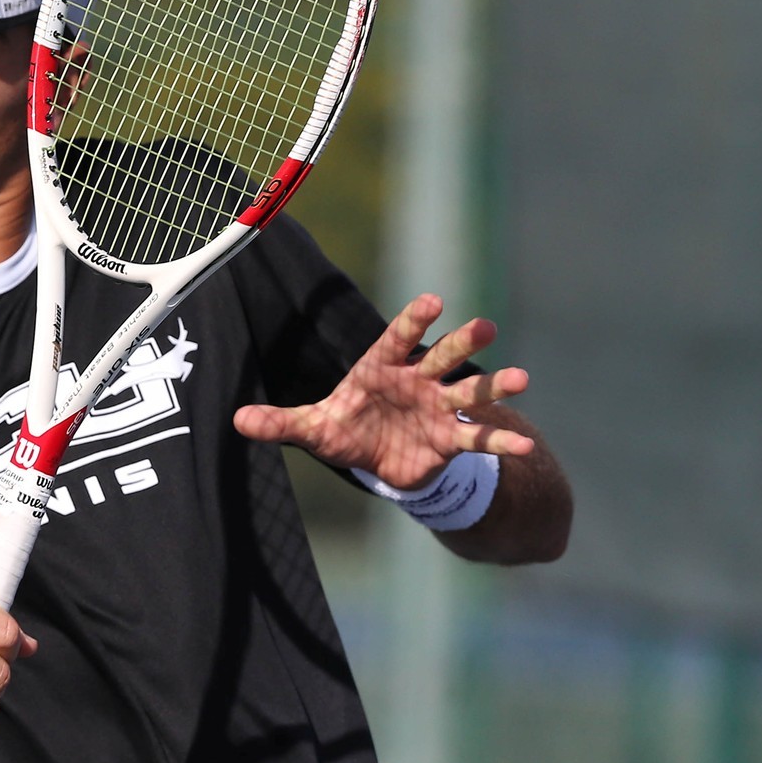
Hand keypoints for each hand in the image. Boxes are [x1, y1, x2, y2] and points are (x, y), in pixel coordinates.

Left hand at [233, 293, 535, 489]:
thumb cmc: (347, 430)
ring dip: (494, 385)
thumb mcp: (312, 428)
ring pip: (469, 390)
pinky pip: (479, 436)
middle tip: (484, 326)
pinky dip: (501, 439)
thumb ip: (279, 422)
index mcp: (381, 367)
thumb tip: (237, 419)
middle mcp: (416, 381)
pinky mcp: (451, 439)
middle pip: (442, 357)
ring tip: (521, 377)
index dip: (415, 320)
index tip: (433, 301)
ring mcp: (438, 408)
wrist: (379, 461)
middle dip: (462, 342)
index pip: (398, 338)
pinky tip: (525, 443)